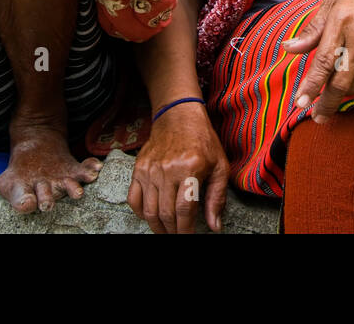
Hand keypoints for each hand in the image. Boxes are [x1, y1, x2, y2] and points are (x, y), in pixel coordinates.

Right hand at [127, 102, 228, 233]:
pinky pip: (133, 199)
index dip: (187, 230)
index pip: (185, 210)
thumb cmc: (202, 140)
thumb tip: (215, 226)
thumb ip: (217, 197)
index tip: (189, 237)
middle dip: (173, 232)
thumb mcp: (219, 166)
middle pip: (166, 213)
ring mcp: (150, 169)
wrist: (178, 116)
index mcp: (190, 168)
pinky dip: (141, 213)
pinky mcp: (138, 168)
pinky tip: (151, 217)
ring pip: (149, 210)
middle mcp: (167, 169)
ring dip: (158, 227)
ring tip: (167, 231)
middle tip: (179, 236)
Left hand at [281, 0, 353, 123]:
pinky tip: (346, 86)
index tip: (301, 103)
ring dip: (340, 97)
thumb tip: (288, 49)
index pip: (324, 61)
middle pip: (341, 81)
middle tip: (317, 117)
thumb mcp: (331, 4)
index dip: (312, 85)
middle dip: (327, 103)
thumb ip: (310, 31)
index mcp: (341, 21)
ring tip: (327, 103)